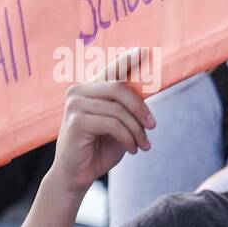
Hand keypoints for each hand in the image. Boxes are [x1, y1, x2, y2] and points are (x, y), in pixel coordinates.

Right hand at [47, 48, 156, 197]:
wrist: (78, 175)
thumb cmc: (100, 148)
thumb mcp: (120, 124)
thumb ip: (128, 108)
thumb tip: (147, 91)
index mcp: (90, 89)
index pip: (112, 70)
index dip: (127, 60)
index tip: (144, 51)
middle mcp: (79, 91)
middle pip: (119, 89)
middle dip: (141, 108)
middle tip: (152, 127)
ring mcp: (74, 104)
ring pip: (119, 110)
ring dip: (137, 130)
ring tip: (142, 146)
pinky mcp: (75, 121)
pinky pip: (113, 124)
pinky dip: (128, 138)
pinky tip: (132, 150)